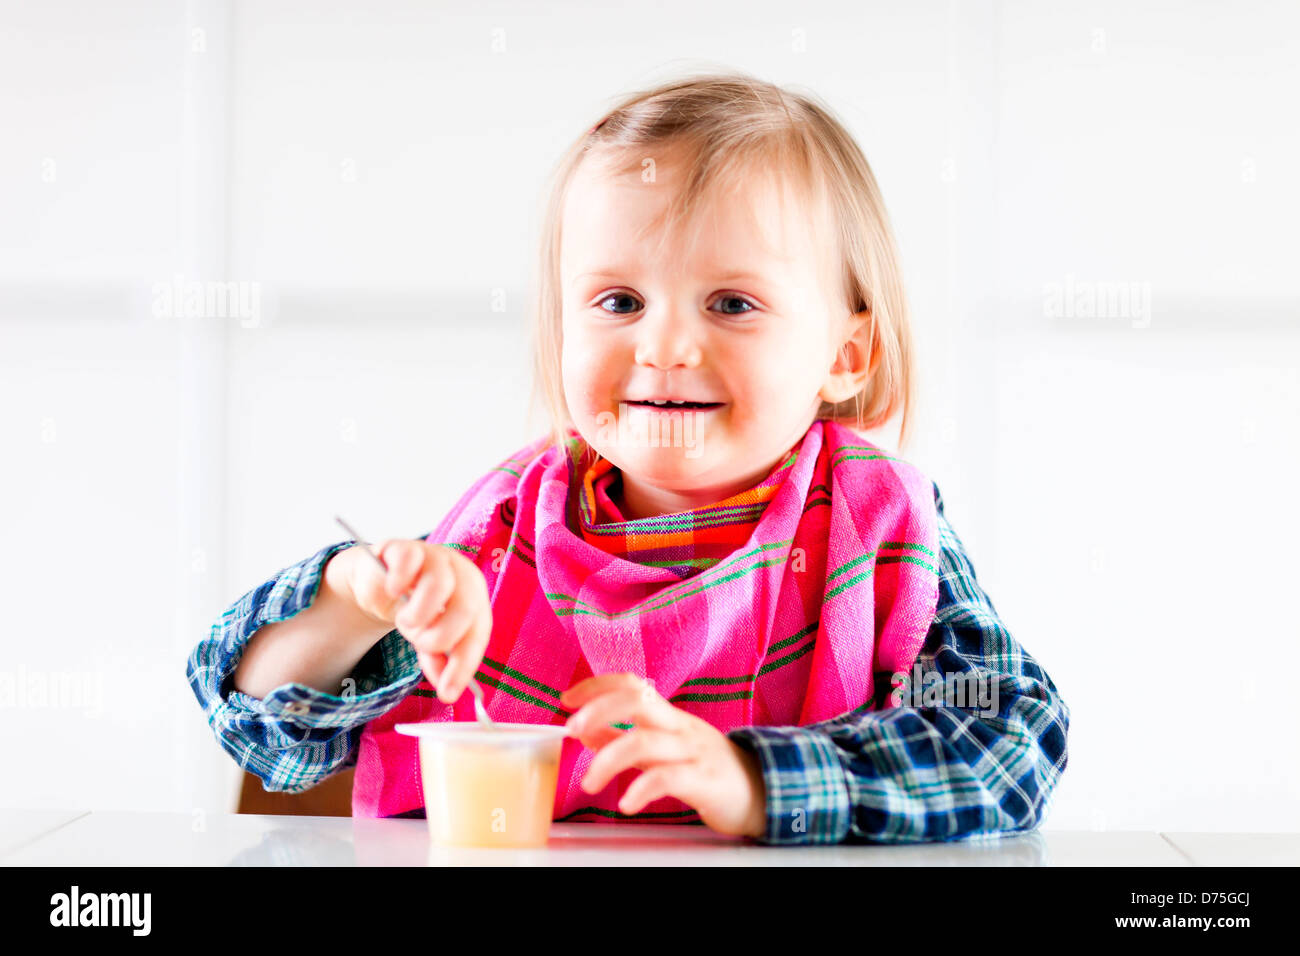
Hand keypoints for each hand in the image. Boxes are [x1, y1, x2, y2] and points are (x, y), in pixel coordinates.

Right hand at [344, 539, 491, 701]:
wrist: (380, 581)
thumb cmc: (415, 609)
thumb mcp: (427, 638)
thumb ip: (439, 660)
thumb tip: (447, 690)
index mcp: (475, 598)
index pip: (479, 631)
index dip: (464, 665)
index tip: (448, 693)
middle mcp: (462, 574)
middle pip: (467, 608)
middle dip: (442, 638)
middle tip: (421, 646)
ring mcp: (435, 557)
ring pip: (439, 585)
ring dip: (418, 615)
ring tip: (405, 621)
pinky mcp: (406, 548)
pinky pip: (409, 561)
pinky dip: (400, 582)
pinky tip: (393, 592)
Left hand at [560, 673, 767, 838]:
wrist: (764, 794)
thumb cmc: (708, 771)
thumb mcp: (663, 750)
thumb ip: (625, 739)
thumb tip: (586, 731)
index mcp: (669, 716)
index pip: (632, 684)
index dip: (596, 686)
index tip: (566, 700)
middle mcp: (680, 727)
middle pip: (638, 698)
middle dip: (598, 708)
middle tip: (571, 731)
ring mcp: (694, 751)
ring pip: (646, 740)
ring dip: (608, 760)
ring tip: (589, 784)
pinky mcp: (704, 780)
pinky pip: (668, 778)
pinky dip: (641, 790)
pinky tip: (626, 804)